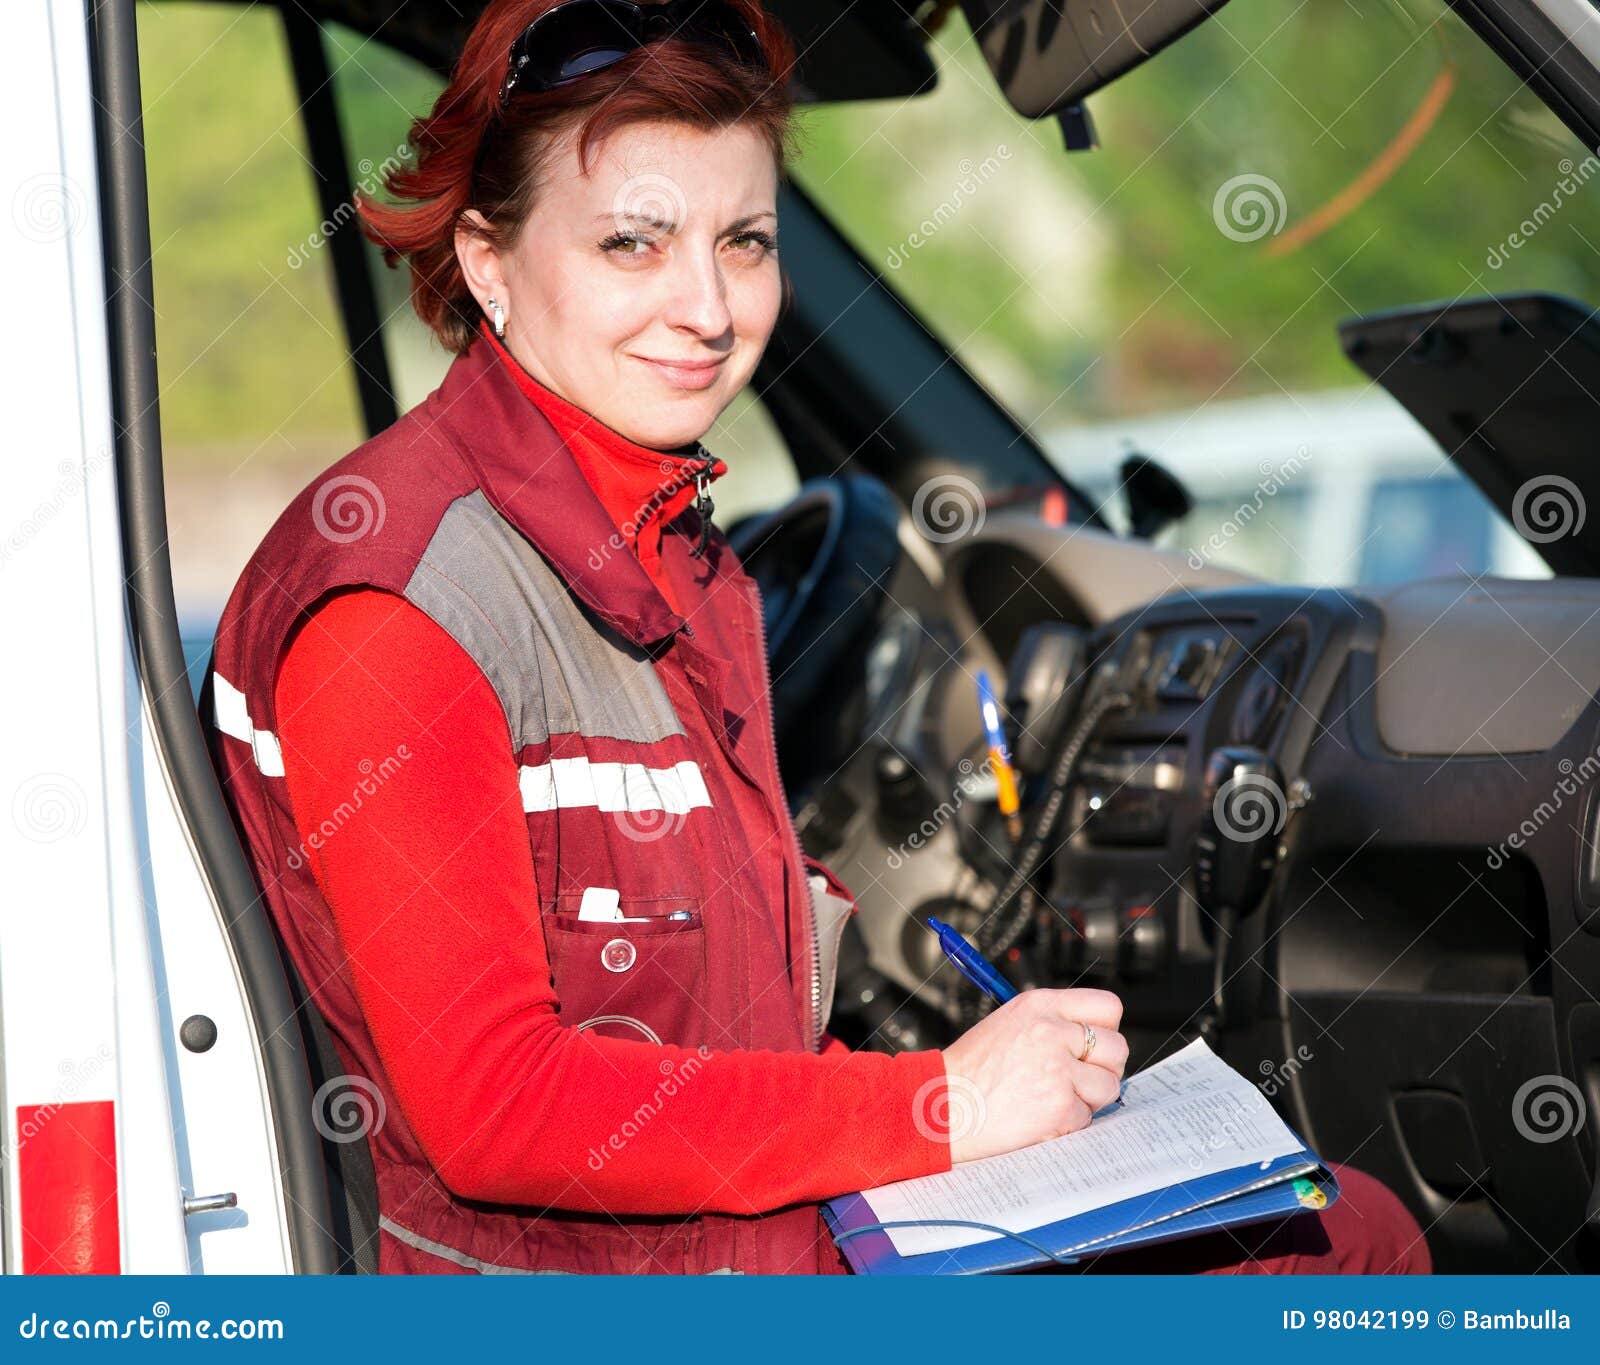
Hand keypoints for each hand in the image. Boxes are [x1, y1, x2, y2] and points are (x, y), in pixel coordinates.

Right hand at [939, 989, 1126, 1163]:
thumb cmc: (969, 1070)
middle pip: (1117, 1047)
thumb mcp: (1009, 1024)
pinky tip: (1039, 1116)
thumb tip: (1094, 1040)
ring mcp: (1058, 1069)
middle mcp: (1052, 1031)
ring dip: (1088, 1098)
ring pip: (1109, 1085)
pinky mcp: (1060, 1106)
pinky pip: (1088, 1117)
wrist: (939, 1105)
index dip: (1105, 1030)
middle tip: (1077, 1080)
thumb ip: (1052, 1024)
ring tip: (1052, 1099)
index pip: (1108, 1007)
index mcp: (1040, 1004)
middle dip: (1103, 1068)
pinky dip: (1068, 1123)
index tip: (1093, 1047)